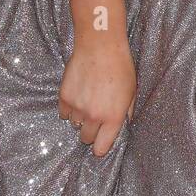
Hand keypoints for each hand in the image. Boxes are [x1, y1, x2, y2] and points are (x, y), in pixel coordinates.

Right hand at [58, 38, 136, 156]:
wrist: (101, 47)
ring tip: (88, 101)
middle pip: (86, 138)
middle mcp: (94, 116)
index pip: (101, 148)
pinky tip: (77, 96)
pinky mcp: (64, 98)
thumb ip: (127, 112)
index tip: (100, 143)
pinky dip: (69, 108)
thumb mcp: (132, 91)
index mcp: (113, 118)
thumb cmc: (121, 67)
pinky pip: (63, 113)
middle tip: (95, 117)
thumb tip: (124, 124)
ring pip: (74, 125)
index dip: (101, 147)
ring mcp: (77, 108)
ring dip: (80, 118)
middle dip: (91, 131)